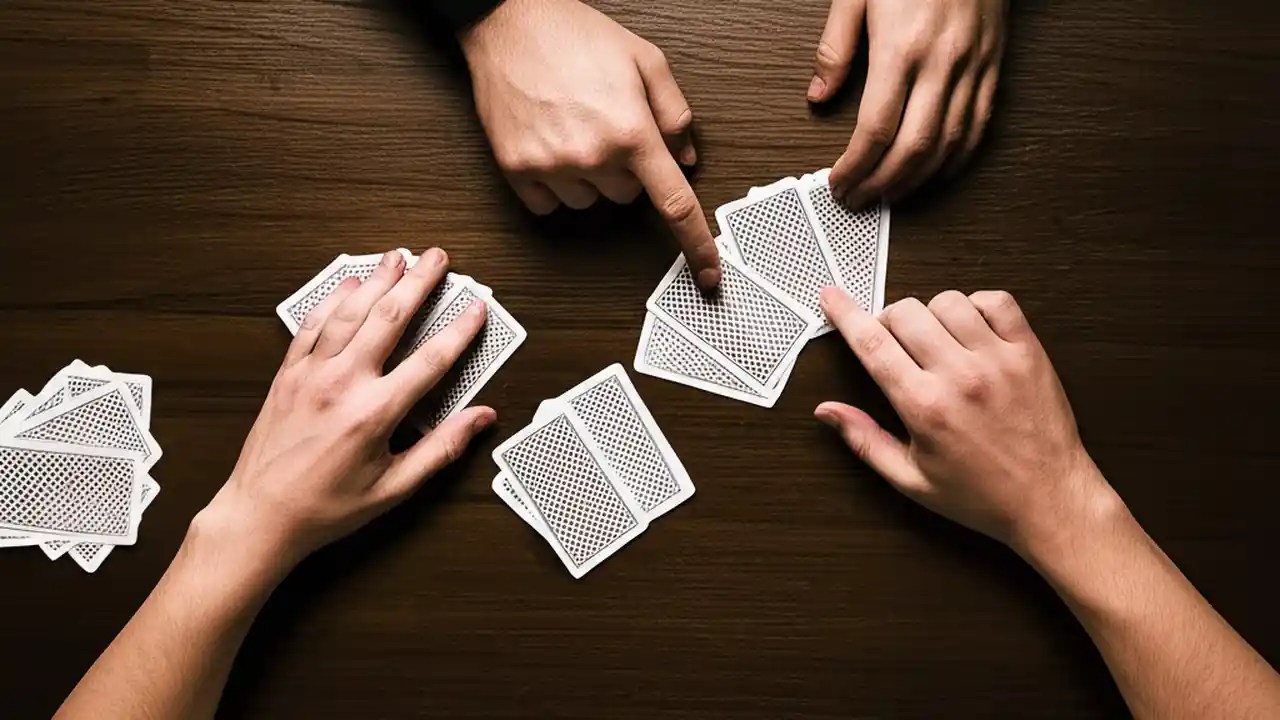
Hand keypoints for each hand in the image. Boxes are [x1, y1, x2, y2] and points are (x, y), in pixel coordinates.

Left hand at [194, 249, 495, 570]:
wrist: (260, 515)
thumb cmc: (326, 507)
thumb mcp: (394, 488)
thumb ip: (441, 448)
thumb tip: (480, 419)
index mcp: (375, 413)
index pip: (430, 360)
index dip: (459, 331)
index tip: (476, 309)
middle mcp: (343, 384)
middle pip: (389, 318)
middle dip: (417, 283)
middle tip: (436, 258)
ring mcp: (311, 374)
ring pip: (349, 312)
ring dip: (376, 280)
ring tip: (396, 257)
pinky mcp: (288, 374)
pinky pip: (312, 325)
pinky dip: (332, 300)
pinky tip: (347, 284)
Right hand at [459, 0, 719, 289]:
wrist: (508, 22)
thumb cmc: (575, 35)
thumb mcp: (645, 60)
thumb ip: (675, 112)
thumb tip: (686, 160)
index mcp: (631, 131)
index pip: (674, 204)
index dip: (696, 244)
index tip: (708, 276)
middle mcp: (593, 156)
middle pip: (628, 196)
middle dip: (626, 168)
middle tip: (607, 124)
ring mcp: (551, 167)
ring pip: (590, 201)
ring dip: (590, 177)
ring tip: (574, 128)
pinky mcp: (516, 170)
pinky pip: (549, 204)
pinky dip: (554, 184)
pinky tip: (550, 145)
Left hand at [808, 0, 1007, 206]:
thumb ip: (835, 48)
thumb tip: (818, 96)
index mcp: (902, 47)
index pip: (876, 128)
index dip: (856, 166)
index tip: (839, 182)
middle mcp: (942, 63)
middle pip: (913, 148)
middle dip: (882, 184)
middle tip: (859, 200)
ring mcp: (974, 68)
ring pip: (948, 146)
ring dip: (916, 181)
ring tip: (888, 195)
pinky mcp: (994, 67)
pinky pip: (979, 127)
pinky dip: (955, 160)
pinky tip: (933, 173)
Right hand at [815, 287, 1111, 553]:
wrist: (1050, 501)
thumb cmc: (982, 495)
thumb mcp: (910, 479)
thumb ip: (864, 440)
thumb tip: (826, 411)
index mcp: (924, 407)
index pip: (871, 343)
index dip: (844, 314)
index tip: (831, 296)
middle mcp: (960, 376)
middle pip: (904, 312)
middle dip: (887, 319)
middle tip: (893, 340)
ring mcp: (998, 360)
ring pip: (947, 300)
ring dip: (931, 313)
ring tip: (936, 340)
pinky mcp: (1029, 353)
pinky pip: (997, 301)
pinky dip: (977, 305)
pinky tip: (971, 330)